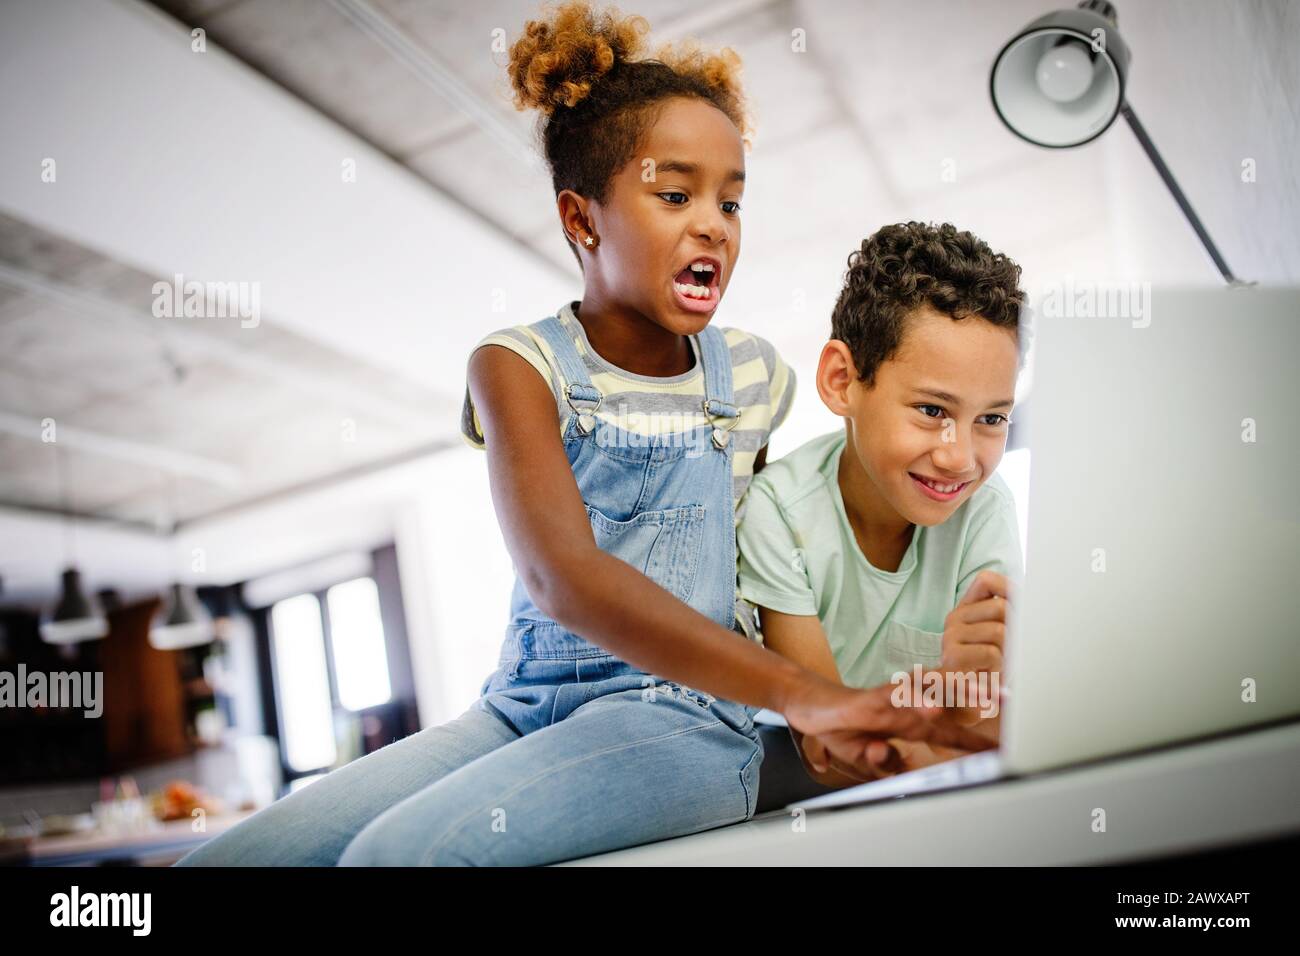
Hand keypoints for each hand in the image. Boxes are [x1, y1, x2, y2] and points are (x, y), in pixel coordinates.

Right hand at [782, 678, 996, 781]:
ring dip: (954, 694)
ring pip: (926, 695)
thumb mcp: (868, 757)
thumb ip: (888, 764)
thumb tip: (906, 772)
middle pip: (948, 706)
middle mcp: (905, 710)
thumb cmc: (843, 727)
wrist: (811, 709)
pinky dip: (911, 701)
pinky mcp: (870, 700)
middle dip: (977, 704)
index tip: (1003, 746)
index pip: (949, 734)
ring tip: (980, 696)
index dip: (975, 740)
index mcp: (909, 726)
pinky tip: (929, 706)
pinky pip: (892, 699)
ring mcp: (889, 702)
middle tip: (1007, 700)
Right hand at [940, 571, 1009, 723]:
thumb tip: (998, 579)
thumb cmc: (996, 672)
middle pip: (1002, 608)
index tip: (1023, 614)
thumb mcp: (1003, 635)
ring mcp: (949, 640)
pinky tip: (992, 678)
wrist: (976, 710)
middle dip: (1016, 632)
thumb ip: (1003, 599)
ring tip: (1000, 669)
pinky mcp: (951, 661)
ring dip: (1009, 654)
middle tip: (1011, 655)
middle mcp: (953, 620)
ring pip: (1000, 631)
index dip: (1012, 593)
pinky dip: (1000, 667)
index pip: (988, 580)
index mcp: (965, 609)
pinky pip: (991, 653)